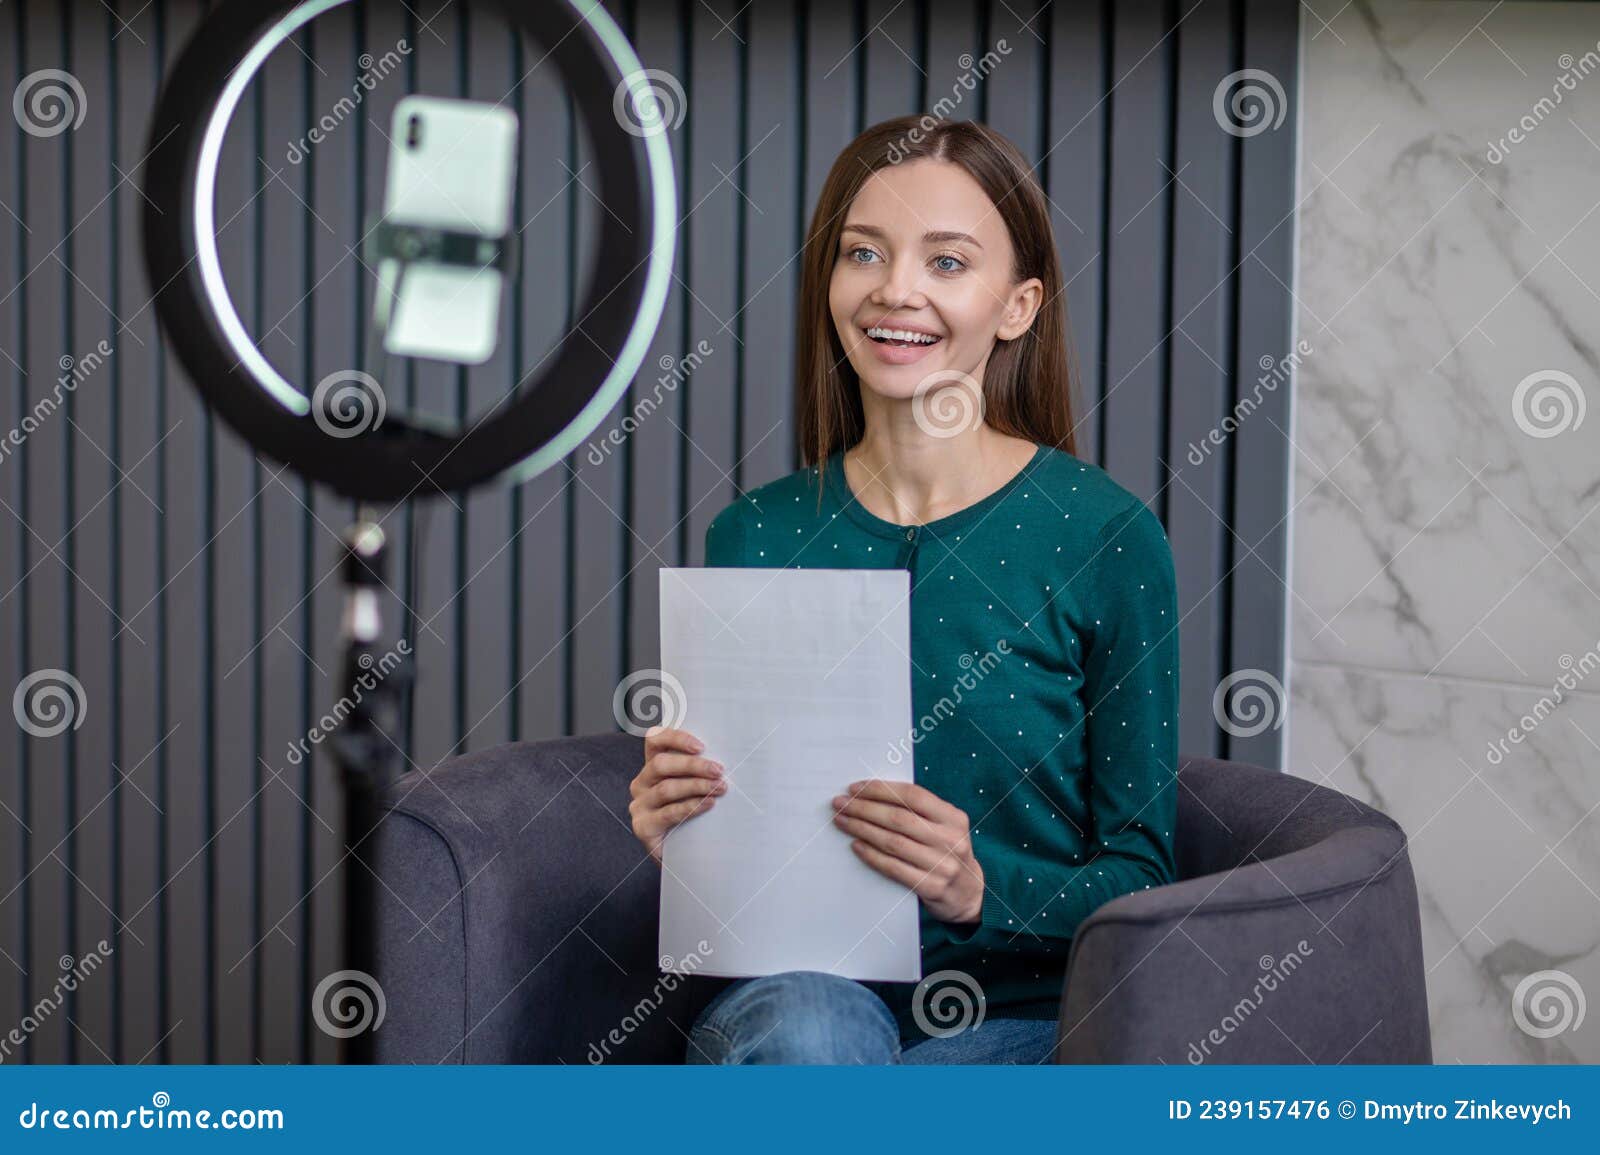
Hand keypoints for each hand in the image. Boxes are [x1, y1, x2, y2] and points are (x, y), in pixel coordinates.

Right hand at [629, 726, 727, 865]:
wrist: (683, 856)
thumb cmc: (693, 816)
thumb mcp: (694, 789)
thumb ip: (700, 772)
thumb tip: (724, 760)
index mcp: (652, 767)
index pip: (654, 740)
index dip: (676, 738)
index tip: (702, 746)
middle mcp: (641, 783)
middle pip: (661, 764)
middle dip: (693, 765)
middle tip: (719, 771)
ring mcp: (639, 806)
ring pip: (666, 788)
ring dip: (696, 786)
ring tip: (720, 788)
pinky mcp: (643, 827)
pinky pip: (669, 813)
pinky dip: (691, 807)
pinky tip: (709, 804)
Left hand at [830, 779, 983, 924]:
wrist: (969, 894)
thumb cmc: (947, 852)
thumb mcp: (945, 826)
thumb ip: (920, 811)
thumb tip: (873, 794)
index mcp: (953, 818)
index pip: (913, 795)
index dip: (881, 790)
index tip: (855, 788)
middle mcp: (950, 840)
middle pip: (898, 818)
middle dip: (864, 808)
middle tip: (840, 803)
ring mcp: (941, 865)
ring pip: (892, 842)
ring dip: (861, 829)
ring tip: (842, 821)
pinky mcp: (930, 886)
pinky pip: (893, 868)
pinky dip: (871, 855)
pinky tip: (856, 845)